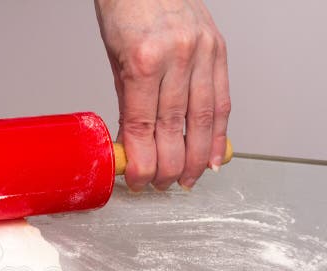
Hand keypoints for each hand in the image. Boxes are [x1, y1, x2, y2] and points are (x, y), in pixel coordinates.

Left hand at [95, 0, 230, 190]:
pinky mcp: (218, 49)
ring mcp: (202, 52)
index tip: (138, 181)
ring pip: (203, 118)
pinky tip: (215, 155)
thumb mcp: (115, 59)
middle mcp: (176, 57)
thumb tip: (134, 147)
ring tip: (189, 180)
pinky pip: (222, 99)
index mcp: (143, 61)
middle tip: (162, 186)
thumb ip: (129, 102)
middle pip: (176, 127)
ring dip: (198, 157)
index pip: (144, 125)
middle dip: (170, 166)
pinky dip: (219, 132)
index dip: (142, 161)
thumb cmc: (126, 13)